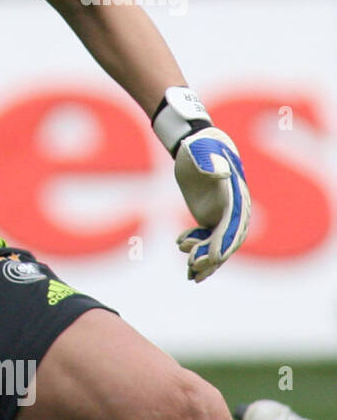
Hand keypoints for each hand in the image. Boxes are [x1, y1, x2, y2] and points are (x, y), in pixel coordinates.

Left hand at [173, 128, 250, 282]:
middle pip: (228, 239)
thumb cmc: (199, 146)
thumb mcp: (200, 151)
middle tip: (192, 268)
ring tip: (189, 274)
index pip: (232, 224)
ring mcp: (223, 214)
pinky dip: (200, 252)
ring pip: (219, 244)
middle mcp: (233, 208)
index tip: (214, 258)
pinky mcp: (212, 217)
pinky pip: (210, 240)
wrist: (198, 144)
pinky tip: (186, 263)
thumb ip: (208, 161)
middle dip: (213, 257)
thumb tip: (220, 173)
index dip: (224, 242)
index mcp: (233, 195)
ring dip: (206, 260)